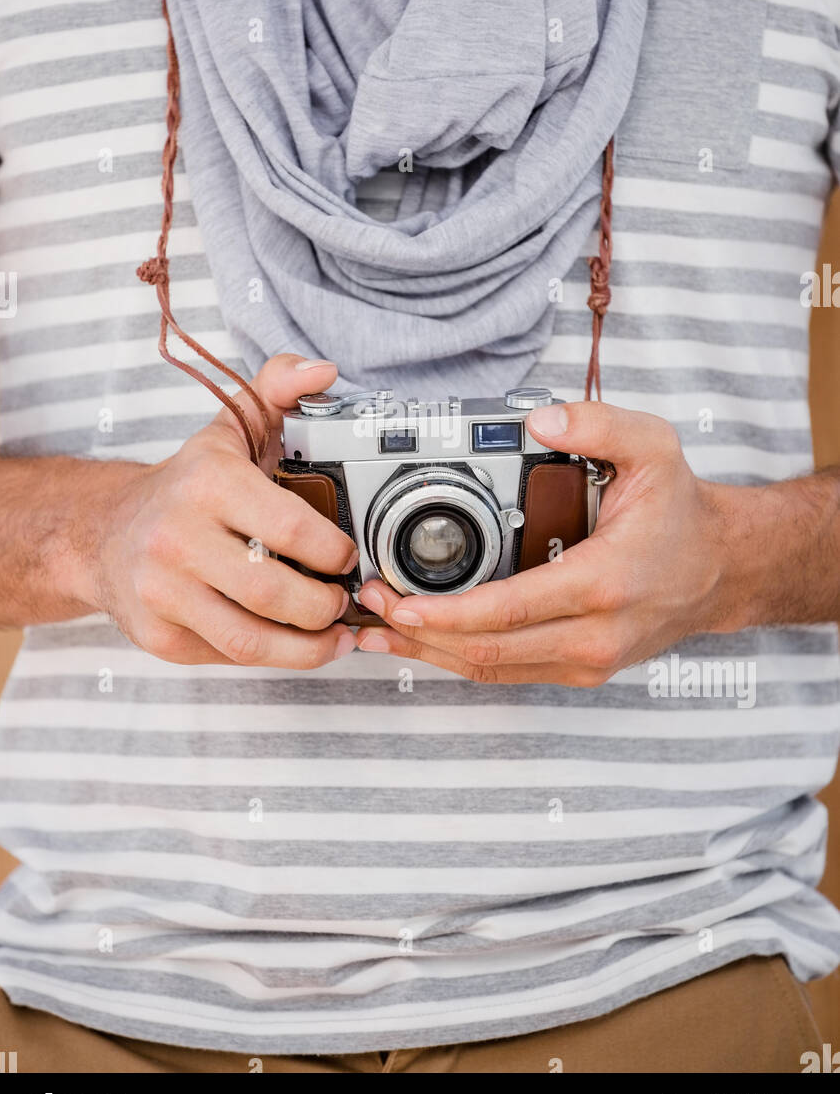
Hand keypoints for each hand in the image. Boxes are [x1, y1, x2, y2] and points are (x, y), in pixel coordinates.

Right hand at [89, 355, 357, 666]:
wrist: (102, 534)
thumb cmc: (187, 486)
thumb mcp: (229, 429)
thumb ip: (279, 390)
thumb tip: (323, 372)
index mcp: (207, 483)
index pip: (290, 527)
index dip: (334, 552)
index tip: (350, 557)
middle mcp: (178, 538)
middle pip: (274, 593)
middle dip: (326, 606)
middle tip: (345, 601)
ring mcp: (162, 593)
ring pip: (252, 639)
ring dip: (307, 647)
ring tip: (332, 636)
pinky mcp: (158, 637)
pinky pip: (229, 657)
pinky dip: (270, 656)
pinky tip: (292, 643)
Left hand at [356, 400, 745, 685]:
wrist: (722, 569)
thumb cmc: (682, 513)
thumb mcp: (655, 448)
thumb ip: (598, 423)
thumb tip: (539, 421)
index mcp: (604, 583)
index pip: (508, 612)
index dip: (443, 614)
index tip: (397, 600)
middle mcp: (594, 634)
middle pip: (487, 651)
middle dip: (418, 633)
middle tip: (370, 605)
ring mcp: (587, 660)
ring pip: (491, 669)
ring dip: (428, 653)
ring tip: (375, 629)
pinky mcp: (579, 669)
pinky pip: (507, 671)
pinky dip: (457, 658)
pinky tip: (420, 642)